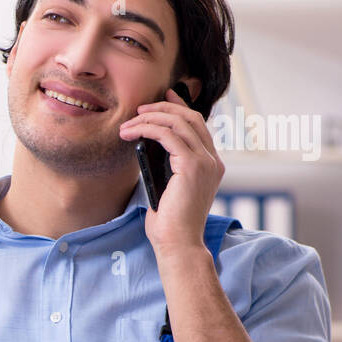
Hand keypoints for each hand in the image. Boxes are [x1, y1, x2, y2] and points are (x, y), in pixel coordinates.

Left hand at [118, 87, 223, 260]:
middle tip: (140, 108)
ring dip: (150, 118)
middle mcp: (213, 161)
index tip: (163, 97)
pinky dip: (148, 129)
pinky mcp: (192, 166)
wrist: (178, 244)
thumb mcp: (167, 188)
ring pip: (179, 123)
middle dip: (164, 107)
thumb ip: (166, 166)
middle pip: (191, 118)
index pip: (198, 126)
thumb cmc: (169, 223)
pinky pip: (168, 135)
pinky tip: (131, 133)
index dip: (180, 107)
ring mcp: (206, 162)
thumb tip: (146, 145)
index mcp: (211, 165)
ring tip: (128, 124)